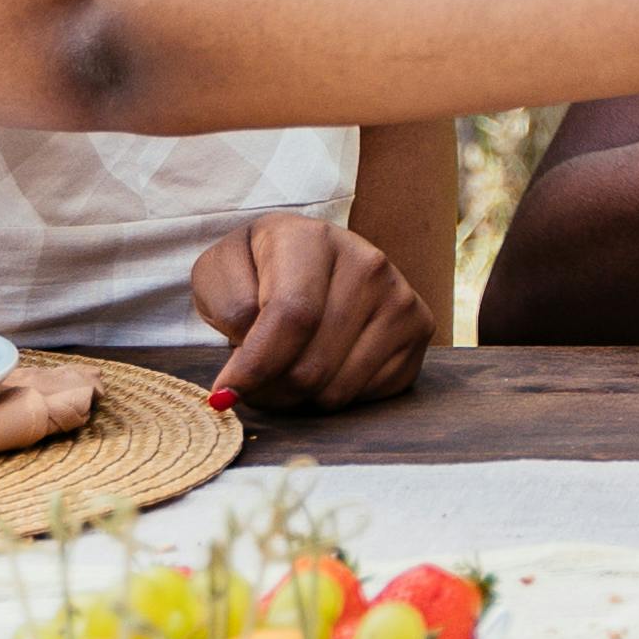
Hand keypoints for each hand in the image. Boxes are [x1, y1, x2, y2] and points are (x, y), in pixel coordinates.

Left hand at [191, 212, 435, 413]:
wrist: (310, 261)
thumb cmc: (257, 271)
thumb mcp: (219, 274)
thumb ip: (226, 304)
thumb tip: (248, 351)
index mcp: (312, 239)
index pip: (292, 316)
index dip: (255, 365)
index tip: (226, 393)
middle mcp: (367, 263)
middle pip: (312, 364)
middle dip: (270, 390)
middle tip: (252, 385)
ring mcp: (400, 297)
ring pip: (338, 389)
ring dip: (300, 398)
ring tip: (286, 370)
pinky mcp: (419, 329)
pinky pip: (369, 395)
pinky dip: (335, 395)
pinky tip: (323, 367)